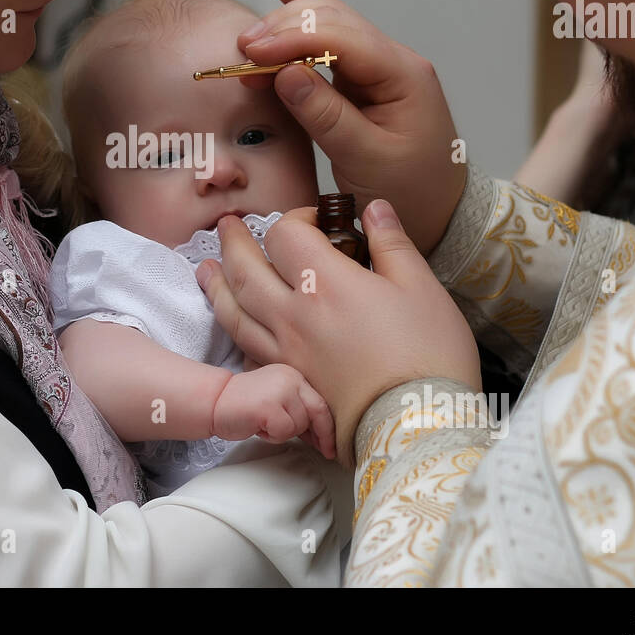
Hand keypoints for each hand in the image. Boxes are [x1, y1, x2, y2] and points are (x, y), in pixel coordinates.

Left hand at [196, 200, 480, 466]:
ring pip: (235, 312)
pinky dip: (233, 331)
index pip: (286, 235)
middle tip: (227, 225)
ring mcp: (285, 350)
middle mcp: (294, 314)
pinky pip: (246, 350)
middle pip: (246, 270)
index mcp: (325, 282)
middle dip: (234, 243)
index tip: (316, 221)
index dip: (296, 218)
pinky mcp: (288, 380)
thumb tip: (374, 209)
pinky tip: (232, 324)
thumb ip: (391, 242)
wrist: (418, 426)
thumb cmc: (427, 354)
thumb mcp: (421, 286)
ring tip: (207, 269)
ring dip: (217, 285)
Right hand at [211, 363, 336, 459]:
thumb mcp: (278, 401)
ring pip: (299, 425)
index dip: (328, 427)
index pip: (321, 402)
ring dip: (285, 434)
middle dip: (322, 435)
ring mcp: (280, 390)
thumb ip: (298, 411)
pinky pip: (284, 432)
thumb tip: (322, 435)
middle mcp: (290, 378)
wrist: (214, 402)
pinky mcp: (269, 405)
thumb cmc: (245, 406)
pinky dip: (273, 436)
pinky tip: (259, 427)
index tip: (332, 445)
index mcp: (293, 376)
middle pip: (317, 412)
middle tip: (324, 451)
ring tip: (265, 425)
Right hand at [236, 0, 464, 253]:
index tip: (251, 53)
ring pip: (329, 26)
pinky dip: (306, 19)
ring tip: (248, 44)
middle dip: (284, 30)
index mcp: (403, 74)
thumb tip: (284, 73)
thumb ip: (326, 115)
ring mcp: (380, 66)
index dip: (293, 39)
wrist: (441, 212)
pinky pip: (333, 40)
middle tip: (241, 51)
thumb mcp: (366, 159)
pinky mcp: (365, 78)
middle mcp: (394, 60)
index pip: (342, 38)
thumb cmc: (410, 191)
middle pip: (334, 22)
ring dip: (287, 29)